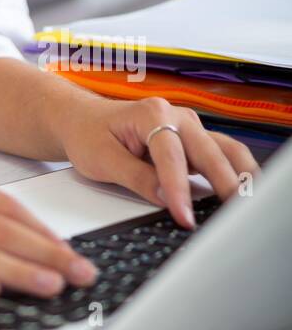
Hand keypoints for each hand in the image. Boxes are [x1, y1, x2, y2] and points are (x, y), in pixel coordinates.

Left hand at [50, 94, 260, 228]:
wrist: (82, 119)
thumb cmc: (88, 134)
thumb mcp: (101, 160)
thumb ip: (135, 177)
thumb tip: (165, 197)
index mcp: (151, 113)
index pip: (171, 156)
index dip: (179, 189)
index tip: (184, 216)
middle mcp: (176, 116)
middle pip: (209, 150)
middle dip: (224, 183)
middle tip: (234, 216)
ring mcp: (188, 128)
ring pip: (225, 150)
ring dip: (240, 176)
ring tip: (248, 206)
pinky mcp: (194, 141)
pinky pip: (222, 155)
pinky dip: (236, 173)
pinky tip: (242, 196)